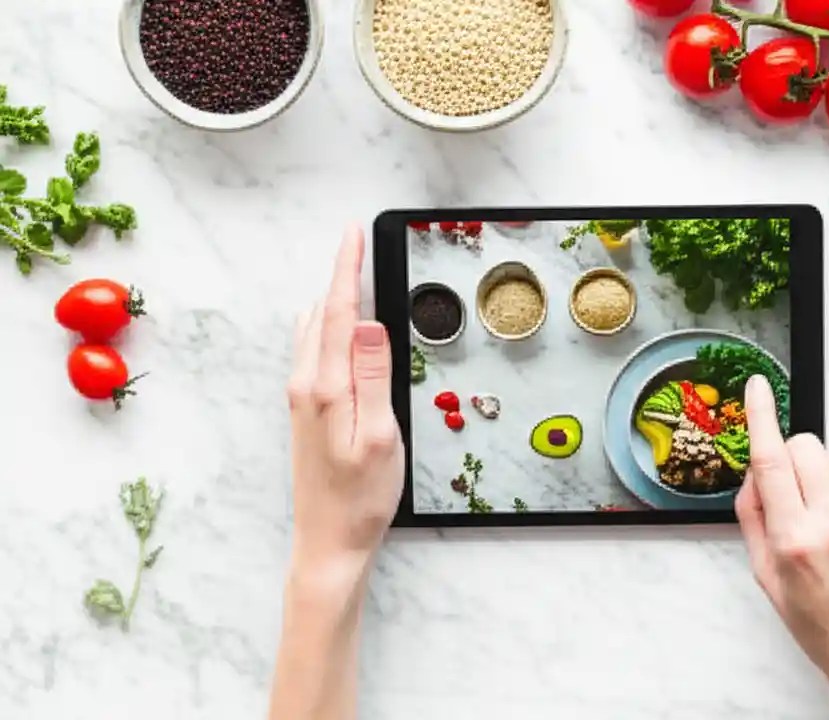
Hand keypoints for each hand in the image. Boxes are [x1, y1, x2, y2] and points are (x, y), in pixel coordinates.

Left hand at [286, 225, 403, 577]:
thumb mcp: (380, 435)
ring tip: (351, 273)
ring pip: (314, 332)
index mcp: (325, 387)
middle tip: (359, 242)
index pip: (336, 312)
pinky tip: (333, 326)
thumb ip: (373, 375)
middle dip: (341, 276)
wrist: (327, 542)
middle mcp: (305, 385)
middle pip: (321, 315)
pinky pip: (312, 352)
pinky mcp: (305, 411)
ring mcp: (300, 398)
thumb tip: (366, 322)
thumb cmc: (360, 497)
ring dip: (332, 300)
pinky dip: (325, 326)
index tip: (354, 233)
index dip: (347, 269)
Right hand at [736, 376, 828, 719]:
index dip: (761, 417)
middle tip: (793, 492)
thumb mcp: (768, 579)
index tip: (758, 388)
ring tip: (827, 520)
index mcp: (794, 540)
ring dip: (822, 475)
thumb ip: (754, 518)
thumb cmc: (820, 626)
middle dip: (792, 457)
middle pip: (806, 447)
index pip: (771, 461)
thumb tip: (755, 473)